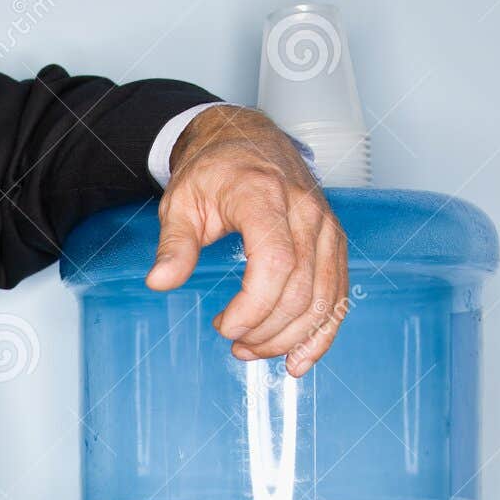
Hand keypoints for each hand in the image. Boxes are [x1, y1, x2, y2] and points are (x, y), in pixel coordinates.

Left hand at [146, 105, 348, 376]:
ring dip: (289, 337)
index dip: (253, 306)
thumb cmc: (213, 171)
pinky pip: (338, 294)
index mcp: (264, 197)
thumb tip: (160, 281)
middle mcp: (305, 211)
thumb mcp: (180, 202)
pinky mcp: (333, 243)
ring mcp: (325, 227)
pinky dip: (322, 332)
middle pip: (300, 288)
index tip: (224, 326)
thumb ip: (174, 244)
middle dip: (267, 330)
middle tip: (233, 344)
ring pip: (323, 297)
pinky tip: (299, 358)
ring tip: (252, 350)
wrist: (247, 141)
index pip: (275, 262)